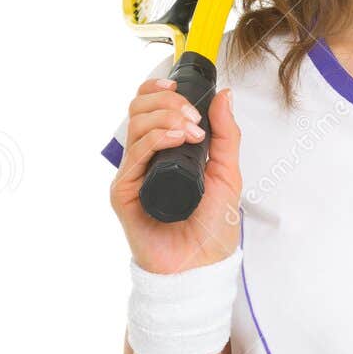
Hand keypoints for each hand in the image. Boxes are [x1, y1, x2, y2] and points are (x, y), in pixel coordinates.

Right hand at [110, 76, 241, 273]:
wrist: (202, 266)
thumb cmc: (212, 228)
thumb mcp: (228, 173)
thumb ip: (226, 134)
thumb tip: (224, 96)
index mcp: (166, 151)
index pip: (150, 108)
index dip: (158, 91)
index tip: (179, 87)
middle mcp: (146, 159)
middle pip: (139, 110)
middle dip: (166, 102)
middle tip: (193, 117)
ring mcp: (133, 174)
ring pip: (135, 126)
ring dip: (165, 118)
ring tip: (191, 131)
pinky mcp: (124, 192)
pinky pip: (134, 154)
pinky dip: (155, 139)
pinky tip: (176, 139)